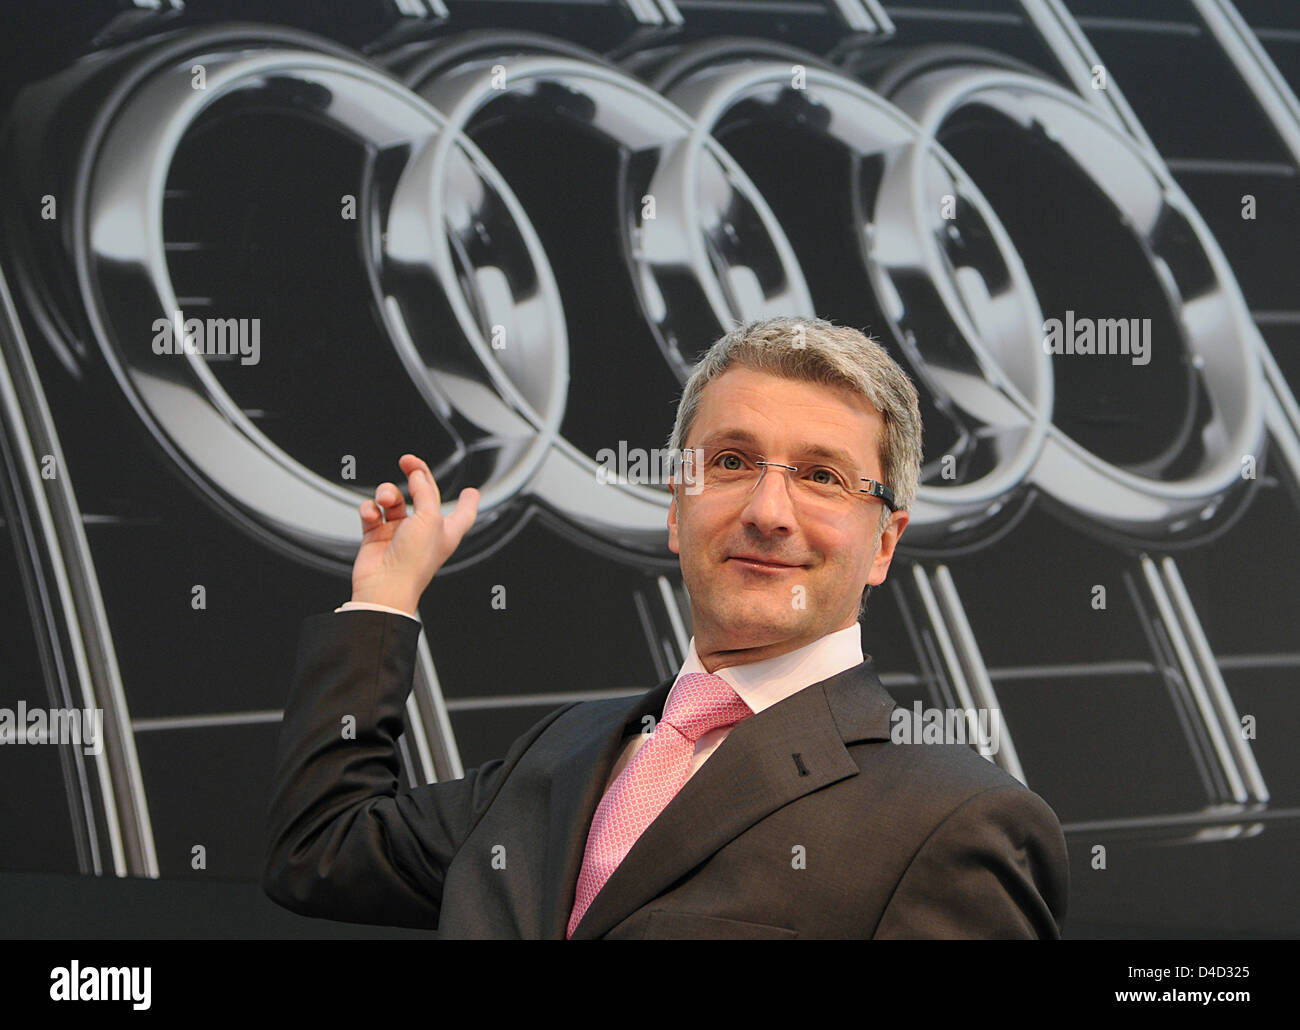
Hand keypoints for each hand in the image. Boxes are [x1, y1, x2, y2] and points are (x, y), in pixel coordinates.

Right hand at [350, 454, 478, 613]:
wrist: (384, 586)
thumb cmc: (413, 561)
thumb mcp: (430, 518)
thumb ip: (425, 491)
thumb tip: (417, 475)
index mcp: (446, 531)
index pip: (464, 513)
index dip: (469, 501)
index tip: (470, 491)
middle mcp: (424, 531)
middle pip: (424, 495)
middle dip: (416, 476)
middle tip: (407, 461)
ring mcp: (399, 533)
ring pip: (393, 500)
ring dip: (387, 493)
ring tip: (385, 499)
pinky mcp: (376, 536)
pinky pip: (372, 512)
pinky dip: (370, 509)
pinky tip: (372, 514)